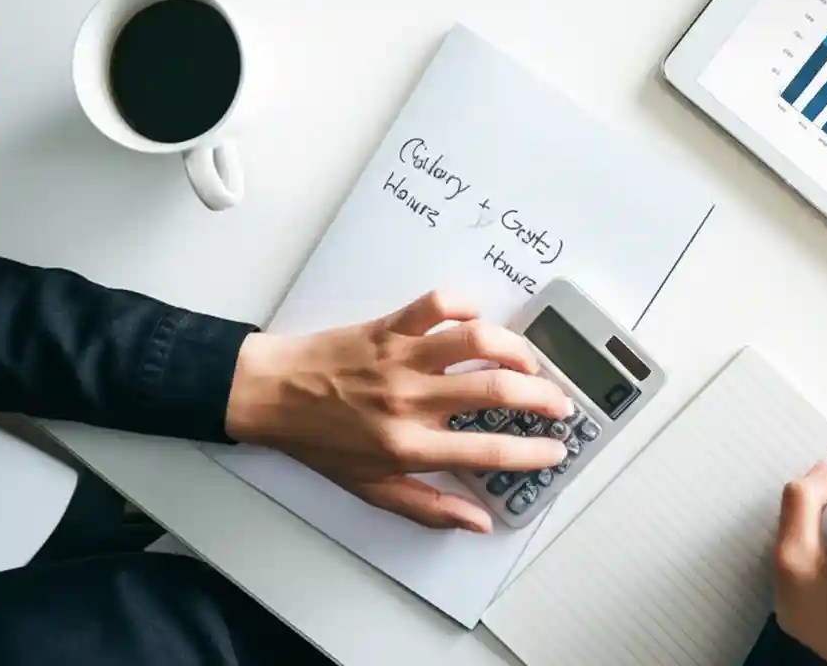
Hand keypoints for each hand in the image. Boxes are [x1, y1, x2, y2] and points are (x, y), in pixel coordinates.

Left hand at [224, 291, 571, 533]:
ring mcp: (402, 359)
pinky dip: (466, 305)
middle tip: (557, 402)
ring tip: (527, 363)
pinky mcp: (389, 328)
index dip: (533, 453)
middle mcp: (411, 401)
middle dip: (542, 397)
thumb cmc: (318, 440)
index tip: (555, 449)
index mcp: (409, 446)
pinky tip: (477, 319)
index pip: (489, 453)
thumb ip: (428, 508)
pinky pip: (438, 305)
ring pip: (478, 342)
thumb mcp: (371, 487)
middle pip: (497, 392)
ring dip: (515, 350)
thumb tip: (477, 521)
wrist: (269, 395)